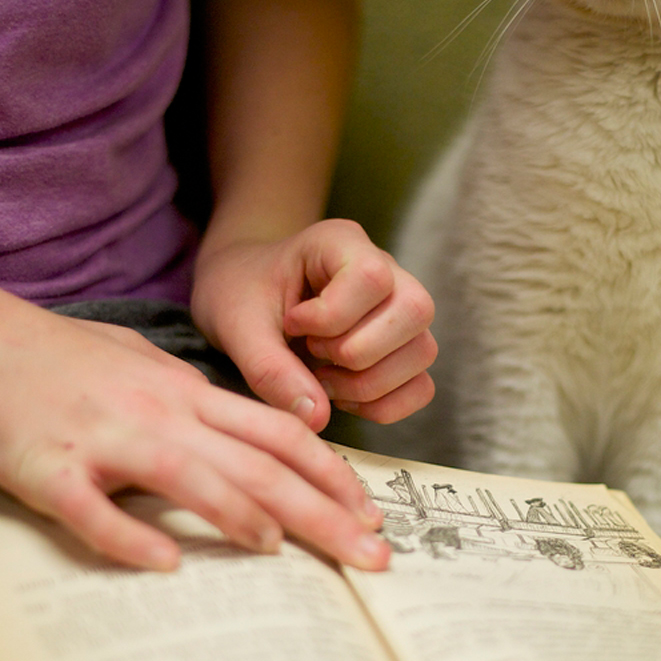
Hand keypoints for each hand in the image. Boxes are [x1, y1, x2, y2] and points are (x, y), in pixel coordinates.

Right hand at [0, 257, 388, 572]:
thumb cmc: (52, 355)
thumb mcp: (137, 364)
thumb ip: (190, 401)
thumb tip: (236, 437)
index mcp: (183, 392)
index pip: (278, 432)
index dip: (332, 474)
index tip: (371, 510)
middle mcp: (158, 412)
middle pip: (258, 463)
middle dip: (323, 513)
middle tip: (372, 556)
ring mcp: (104, 439)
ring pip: (190, 476)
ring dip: (242, 515)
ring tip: (282, 551)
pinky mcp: (47, 468)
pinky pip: (92, 510)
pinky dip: (129, 537)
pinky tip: (164, 564)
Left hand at [191, 220, 436, 431]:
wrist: (242, 294)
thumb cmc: (240, 293)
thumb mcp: (237, 326)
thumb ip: (270, 368)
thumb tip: (317, 417)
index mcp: (341, 243)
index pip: (372, 278)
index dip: (332, 317)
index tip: (292, 324)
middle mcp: (386, 270)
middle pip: (415, 310)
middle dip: (357, 352)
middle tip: (312, 354)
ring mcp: (399, 311)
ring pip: (423, 351)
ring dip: (370, 383)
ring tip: (322, 378)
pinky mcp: (402, 349)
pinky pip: (422, 386)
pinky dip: (384, 404)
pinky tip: (341, 396)